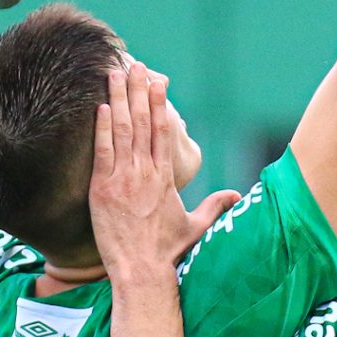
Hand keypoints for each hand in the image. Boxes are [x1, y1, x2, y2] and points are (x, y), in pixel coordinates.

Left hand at [90, 63, 238, 281]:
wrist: (142, 271)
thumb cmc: (167, 252)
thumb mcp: (196, 227)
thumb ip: (215, 207)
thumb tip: (237, 197)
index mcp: (165, 178)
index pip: (162, 132)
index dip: (159, 104)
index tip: (157, 83)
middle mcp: (145, 172)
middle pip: (142, 122)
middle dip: (138, 91)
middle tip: (136, 66)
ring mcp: (123, 179)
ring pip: (121, 130)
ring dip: (118, 99)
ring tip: (115, 74)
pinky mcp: (103, 189)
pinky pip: (102, 151)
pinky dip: (101, 128)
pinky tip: (100, 106)